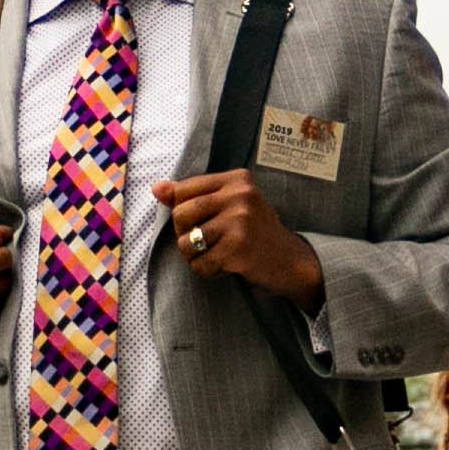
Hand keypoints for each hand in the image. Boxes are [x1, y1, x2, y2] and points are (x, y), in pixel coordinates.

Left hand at [147, 171, 323, 305]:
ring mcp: (240, 220)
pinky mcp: (238, 247)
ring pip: (186, 241)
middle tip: (205, 243)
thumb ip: (193, 195)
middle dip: (184, 235)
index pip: (183, 189)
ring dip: (194, 256)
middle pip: (180, 214)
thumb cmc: (256, 233)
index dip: (182, 212)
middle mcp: (239, 194)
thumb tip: (156, 188)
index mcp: (237, 179)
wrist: (292, 261)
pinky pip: (200, 264)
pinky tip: (225, 267)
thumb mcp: (230, 205)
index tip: (201, 222)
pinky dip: (207, 271)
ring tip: (214, 255)